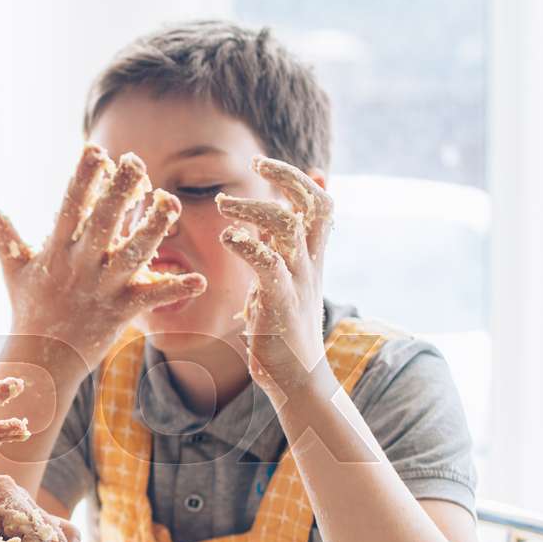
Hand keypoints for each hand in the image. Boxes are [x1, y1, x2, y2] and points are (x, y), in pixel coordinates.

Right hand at [0, 144, 206, 374]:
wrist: (40, 361)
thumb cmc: (28, 310)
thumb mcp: (13, 268)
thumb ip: (2, 232)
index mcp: (56, 251)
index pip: (70, 206)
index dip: (83, 177)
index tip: (96, 149)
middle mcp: (80, 266)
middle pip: (102, 222)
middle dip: (119, 190)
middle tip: (136, 161)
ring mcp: (102, 289)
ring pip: (133, 253)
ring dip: (152, 227)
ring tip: (169, 202)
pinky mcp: (122, 312)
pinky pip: (152, 298)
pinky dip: (175, 289)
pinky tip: (199, 279)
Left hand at [215, 156, 332, 400]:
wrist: (297, 380)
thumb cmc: (283, 331)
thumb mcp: (285, 284)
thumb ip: (280, 251)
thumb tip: (270, 220)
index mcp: (312, 258)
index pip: (319, 203)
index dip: (297, 177)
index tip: (263, 163)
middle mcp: (310, 264)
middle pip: (313, 204)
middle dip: (286, 176)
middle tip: (255, 162)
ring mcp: (297, 282)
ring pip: (287, 226)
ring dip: (254, 207)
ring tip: (223, 204)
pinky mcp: (279, 303)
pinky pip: (268, 264)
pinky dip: (247, 245)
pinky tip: (228, 238)